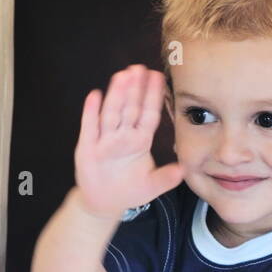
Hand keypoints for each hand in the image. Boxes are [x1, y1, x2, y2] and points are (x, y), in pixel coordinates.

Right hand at [74, 64, 183, 218]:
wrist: (104, 203)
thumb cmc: (129, 191)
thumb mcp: (152, 186)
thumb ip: (167, 178)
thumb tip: (183, 170)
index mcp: (139, 141)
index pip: (148, 114)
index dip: (153, 96)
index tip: (158, 77)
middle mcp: (123, 136)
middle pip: (130, 108)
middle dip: (135, 89)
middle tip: (139, 68)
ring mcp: (105, 140)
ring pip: (111, 113)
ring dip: (116, 95)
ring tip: (122, 75)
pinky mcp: (88, 148)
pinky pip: (90, 127)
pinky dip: (91, 112)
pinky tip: (94, 95)